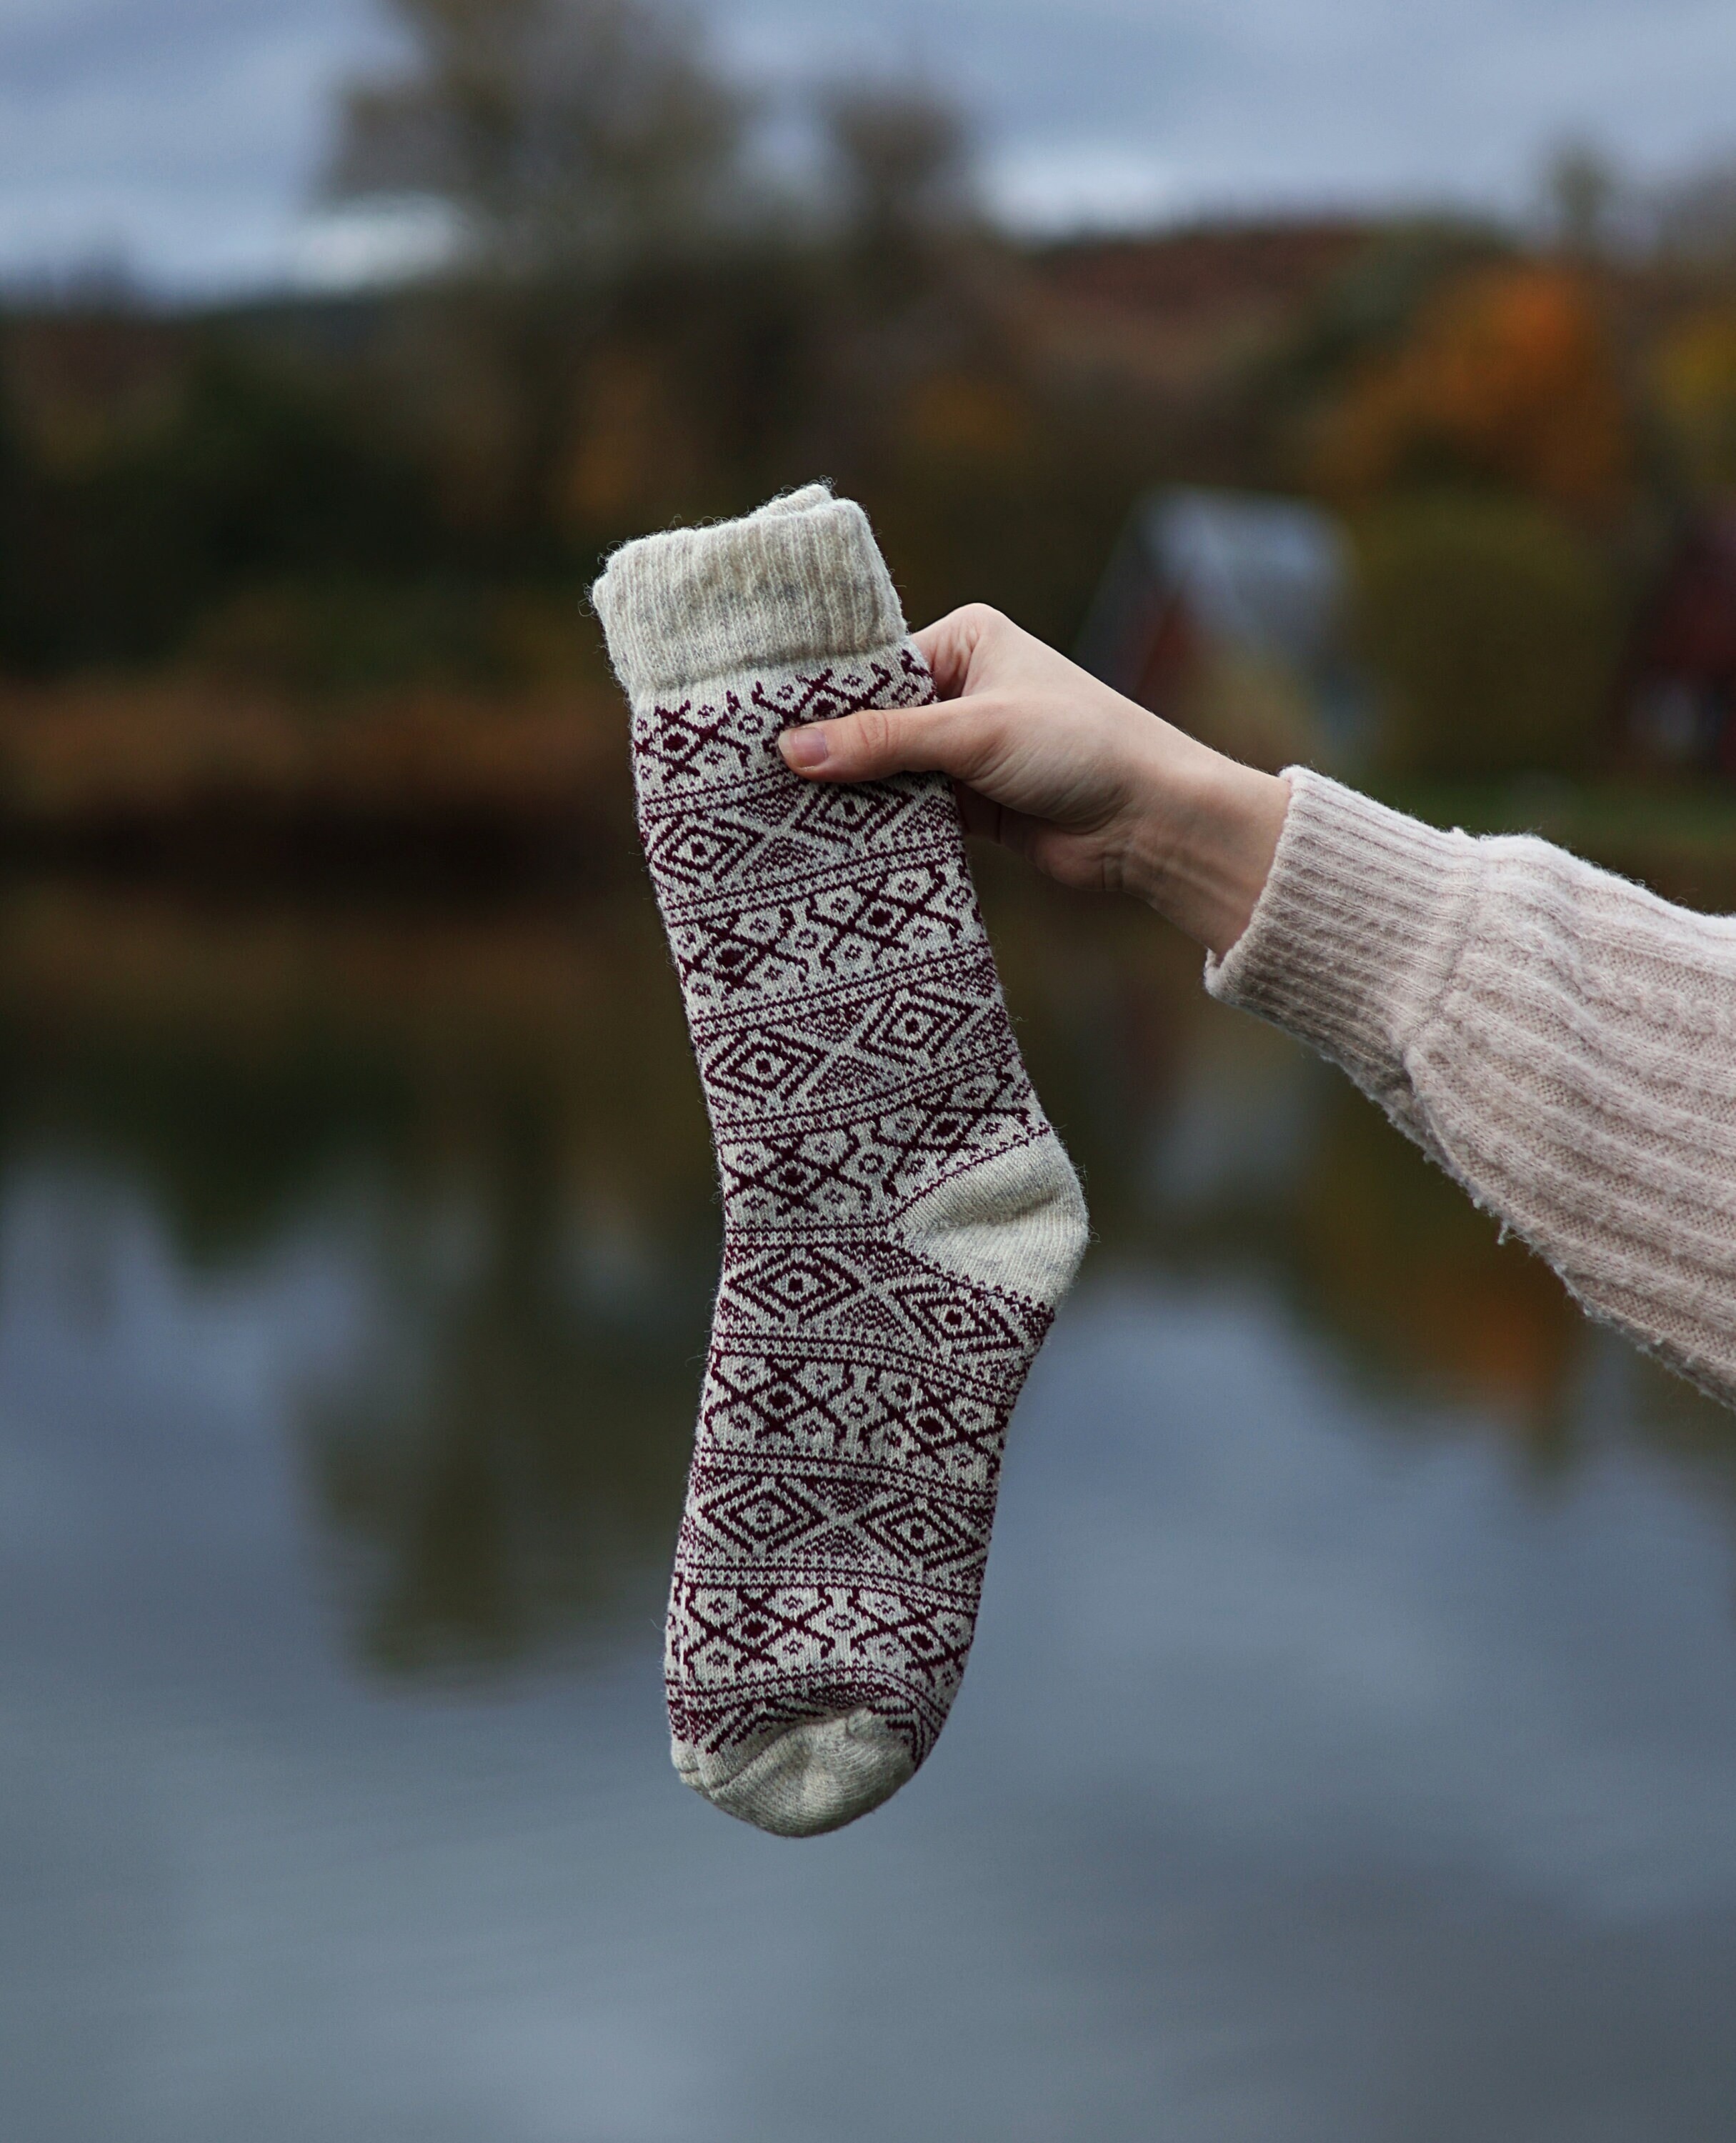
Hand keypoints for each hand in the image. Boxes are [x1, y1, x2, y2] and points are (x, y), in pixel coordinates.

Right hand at [777, 604, 1289, 956]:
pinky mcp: (971, 805)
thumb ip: (884, 742)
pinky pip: (908, 811)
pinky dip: (878, 826)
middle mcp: (961, 688)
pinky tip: (828, 842)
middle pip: (872, 721)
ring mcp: (964, 749)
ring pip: (886, 771)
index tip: (757, 726)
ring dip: (850, 795)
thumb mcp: (974, 733)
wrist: (1152, 822)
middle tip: (753, 776)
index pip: (873, 667)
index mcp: (966, 641)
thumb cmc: (1080, 748)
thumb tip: (792, 751)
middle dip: (828, 752)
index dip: (820, 700)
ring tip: (777, 814)